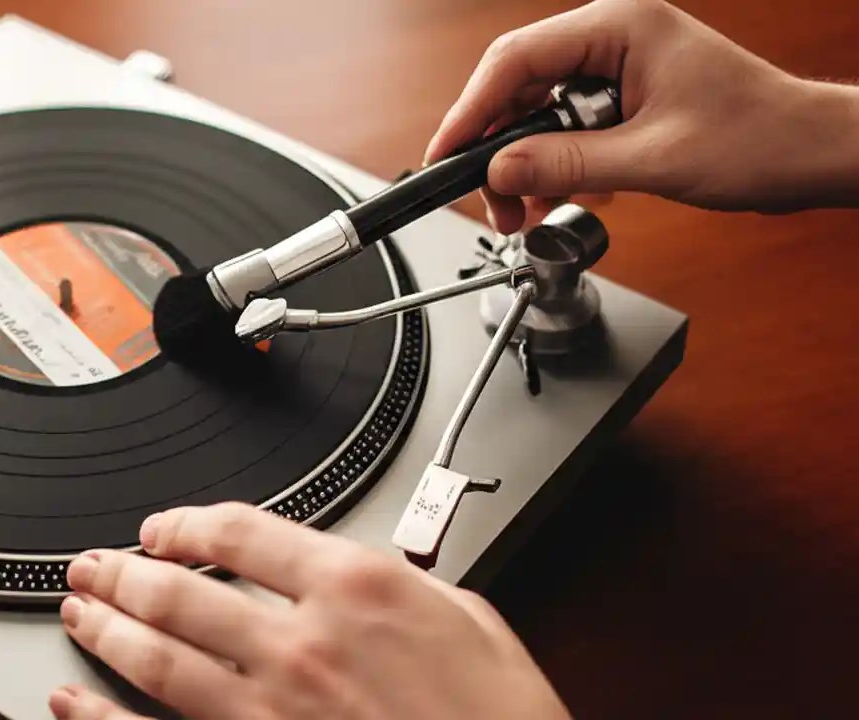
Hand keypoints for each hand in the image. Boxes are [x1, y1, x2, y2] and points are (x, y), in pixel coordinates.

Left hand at [49, 502, 568, 718]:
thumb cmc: (501, 718)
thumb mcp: (469, 618)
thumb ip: (397, 580)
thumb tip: (348, 569)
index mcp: (356, 587)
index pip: (238, 533)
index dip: (184, 524)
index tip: (163, 529)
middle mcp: (302, 643)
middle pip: (179, 591)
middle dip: (123, 572)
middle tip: (93, 565)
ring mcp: (273, 710)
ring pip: (157, 658)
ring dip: (106, 628)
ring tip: (77, 609)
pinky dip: (103, 718)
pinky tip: (73, 701)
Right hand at [425, 0, 858, 232]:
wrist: (807, 154)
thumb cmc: (759, 138)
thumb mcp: (652, 159)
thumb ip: (566, 163)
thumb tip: (499, 170)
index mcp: (621, 25)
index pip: (515, 60)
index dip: (471, 110)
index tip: (447, 153)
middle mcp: (613, 36)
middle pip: (518, 86)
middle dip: (497, 147)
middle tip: (490, 199)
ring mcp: (615, 66)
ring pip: (537, 111)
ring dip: (524, 163)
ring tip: (524, 209)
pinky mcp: (620, 97)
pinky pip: (564, 126)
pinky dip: (553, 164)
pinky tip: (557, 194)